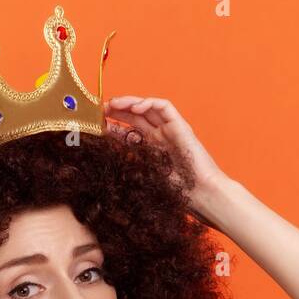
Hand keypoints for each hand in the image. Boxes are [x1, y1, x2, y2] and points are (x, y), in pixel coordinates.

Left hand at [102, 96, 229, 230]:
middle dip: (117, 111)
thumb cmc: (178, 193)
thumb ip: (131, 164)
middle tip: (99, 110)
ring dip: (129, 103)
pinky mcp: (181, 125)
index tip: (96, 126)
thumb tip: (105, 160)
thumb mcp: (146, 176)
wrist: (202, 194)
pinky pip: (164, 107)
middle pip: (135, 118)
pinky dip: (149, 103)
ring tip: (113, 104)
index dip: (113, 127)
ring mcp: (170, 131)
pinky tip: (135, 108)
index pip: (128, 133)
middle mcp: (160, 138)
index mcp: (151, 151)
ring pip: (147, 108)